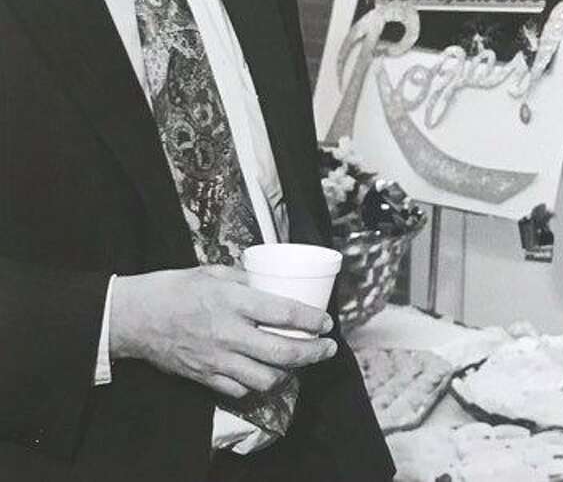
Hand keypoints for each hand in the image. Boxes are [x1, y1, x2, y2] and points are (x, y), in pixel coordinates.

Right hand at [108, 265, 338, 399]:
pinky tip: (266, 374)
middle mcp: (229, 333)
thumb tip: (274, 281)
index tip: (327, 322)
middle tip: (327, 348)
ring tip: (299, 363)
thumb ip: (247, 279)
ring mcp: (217, 359)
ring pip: (266, 378)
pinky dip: (258, 385)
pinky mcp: (204, 377)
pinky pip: (241, 390)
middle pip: (283, 352)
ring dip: (289, 372)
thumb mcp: (215, 271)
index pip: (285, 314)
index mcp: (234, 301)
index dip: (313, 321)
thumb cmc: (176, 288)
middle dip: (314, 353)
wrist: (135, 316)